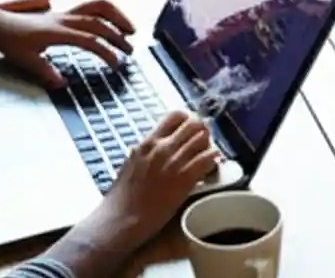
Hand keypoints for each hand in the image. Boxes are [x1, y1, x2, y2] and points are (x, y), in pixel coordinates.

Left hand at [0, 0, 137, 88]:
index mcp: (57, 32)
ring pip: (99, 7)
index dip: (106, 51)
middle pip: (100, 22)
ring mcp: (66, 13)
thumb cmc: (11, 42)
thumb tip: (62, 84)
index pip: (89, 40)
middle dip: (118, 36)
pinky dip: (107, 12)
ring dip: (117, 16)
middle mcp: (65, 19)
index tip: (116, 63)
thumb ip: (45, 72)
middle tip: (129, 50)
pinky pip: (92, 6)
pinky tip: (113, 22)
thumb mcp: (26, 61)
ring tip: (130, 29)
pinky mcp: (66, 13)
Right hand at [101, 110, 219, 250]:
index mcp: (148, 143)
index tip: (191, 130)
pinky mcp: (184, 179)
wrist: (121, 219)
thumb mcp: (130, 165)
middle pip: (194, 124)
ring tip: (207, 156)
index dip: (189, 120)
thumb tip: (150, 148)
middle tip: (203, 143)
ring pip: (203, 139)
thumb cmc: (122, 198)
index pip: (176, 115)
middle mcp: (162, 148)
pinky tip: (211, 165)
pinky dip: (213, 159)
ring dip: (209, 145)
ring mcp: (174, 162)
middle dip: (203, 132)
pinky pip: (208, 158)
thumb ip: (143, 154)